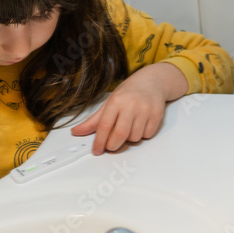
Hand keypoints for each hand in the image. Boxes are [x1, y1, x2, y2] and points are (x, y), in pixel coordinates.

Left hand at [71, 62, 189, 154]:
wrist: (152, 82)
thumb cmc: (128, 93)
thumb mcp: (109, 102)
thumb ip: (94, 120)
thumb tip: (76, 131)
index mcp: (116, 101)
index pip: (105, 125)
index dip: (99, 141)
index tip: (96, 150)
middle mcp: (131, 104)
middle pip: (120, 134)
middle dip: (113, 145)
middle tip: (111, 146)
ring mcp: (146, 109)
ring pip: (135, 137)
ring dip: (129, 139)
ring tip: (129, 128)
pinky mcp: (157, 114)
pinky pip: (148, 135)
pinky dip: (142, 135)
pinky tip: (140, 125)